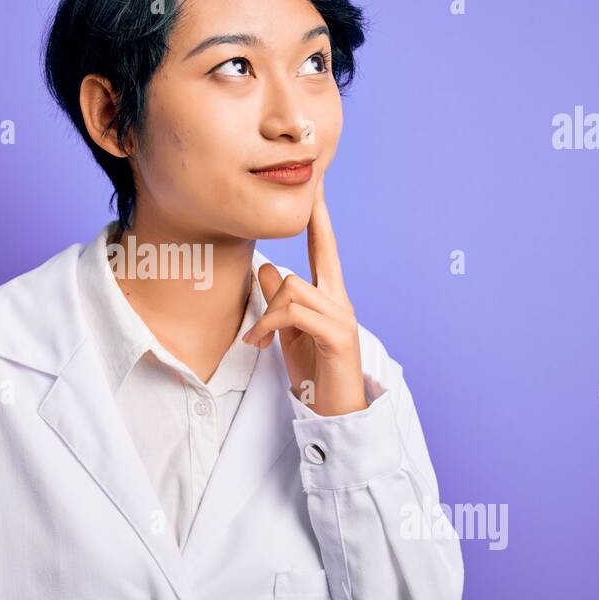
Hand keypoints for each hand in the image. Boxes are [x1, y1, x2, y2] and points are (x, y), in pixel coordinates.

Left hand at [242, 174, 370, 416]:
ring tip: (256, 342)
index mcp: (328, 297)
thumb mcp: (288, 332)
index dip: (319, 218)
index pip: (324, 249)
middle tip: (291, 245)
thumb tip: (266, 265)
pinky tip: (260, 344)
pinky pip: (295, 313)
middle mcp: (340, 301)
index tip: (317, 186)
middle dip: (302, 245)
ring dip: (266, 315)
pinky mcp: (338, 335)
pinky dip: (269, 326)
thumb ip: (278, 300)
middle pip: (314, 259)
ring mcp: (342, 317)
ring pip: (293, 288)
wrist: (335, 414)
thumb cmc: (314, 373)